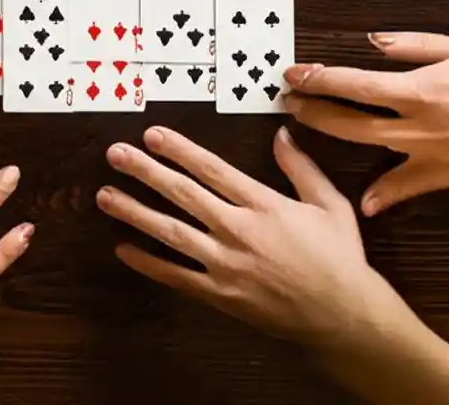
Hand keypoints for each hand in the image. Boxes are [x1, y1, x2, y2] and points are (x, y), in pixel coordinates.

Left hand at [96, 126, 428, 357]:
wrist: (343, 315)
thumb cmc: (339, 257)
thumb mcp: (330, 204)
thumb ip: (301, 168)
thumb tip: (281, 133)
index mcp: (264, 204)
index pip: (212, 169)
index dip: (179, 150)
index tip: (153, 134)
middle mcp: (239, 230)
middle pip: (183, 194)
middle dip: (145, 171)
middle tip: (116, 154)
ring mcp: (226, 264)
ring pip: (170, 232)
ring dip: (135, 212)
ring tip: (106, 196)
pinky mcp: (220, 294)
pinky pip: (176, 276)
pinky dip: (148, 263)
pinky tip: (124, 249)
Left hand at [284, 32, 448, 215]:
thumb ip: (412, 45)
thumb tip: (371, 41)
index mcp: (422, 88)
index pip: (354, 84)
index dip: (319, 79)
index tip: (294, 75)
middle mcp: (420, 124)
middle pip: (349, 121)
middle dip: (313, 110)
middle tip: (289, 101)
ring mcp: (432, 153)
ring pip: (369, 150)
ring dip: (333, 138)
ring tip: (307, 128)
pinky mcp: (448, 175)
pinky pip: (408, 187)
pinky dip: (385, 195)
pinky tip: (364, 202)